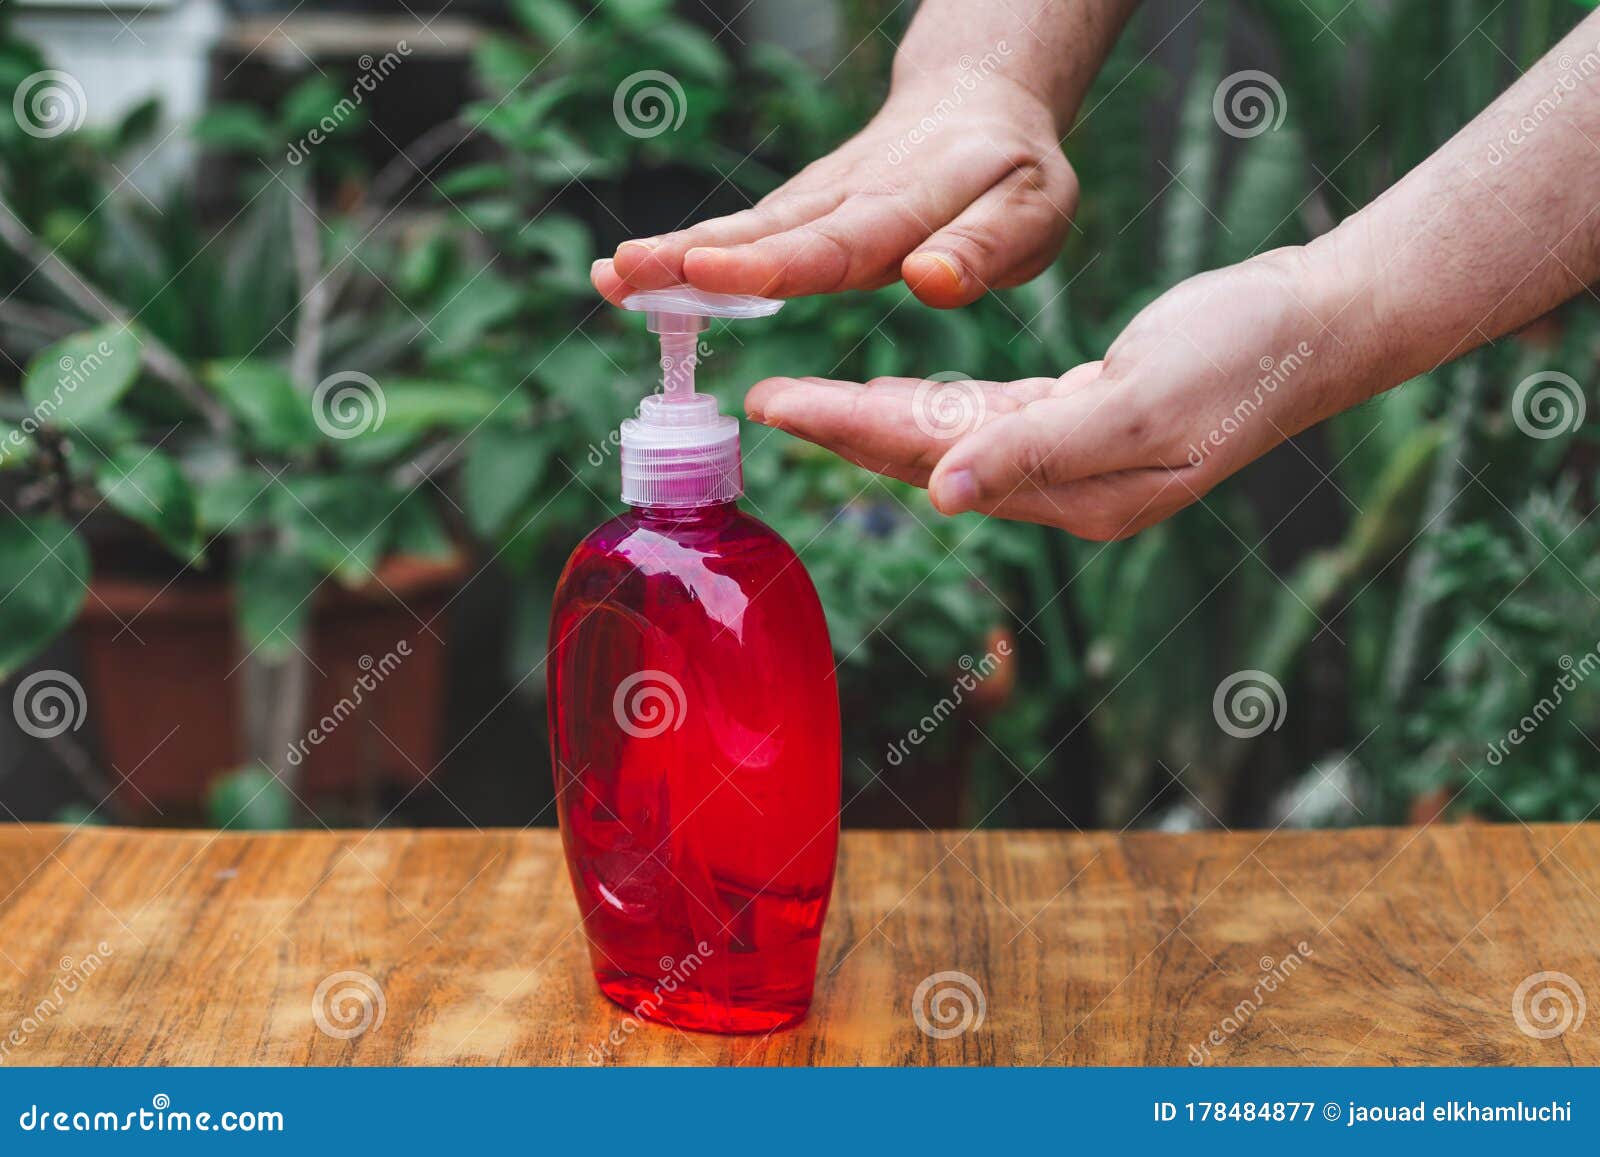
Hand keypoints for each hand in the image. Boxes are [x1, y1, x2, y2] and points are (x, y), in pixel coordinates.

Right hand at [592, 74, 1075, 308]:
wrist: (977, 104)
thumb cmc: (1013, 174)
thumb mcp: (1033, 211)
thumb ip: (983, 249)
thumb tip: (928, 282)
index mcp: (913, 198)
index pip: (841, 239)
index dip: (777, 263)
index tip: (712, 274)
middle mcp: (851, 194)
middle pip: (770, 232)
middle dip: (696, 258)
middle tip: (627, 273)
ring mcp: (817, 198)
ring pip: (744, 229)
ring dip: (675, 255)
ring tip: (610, 276)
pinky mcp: (797, 207)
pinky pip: (741, 233)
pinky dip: (686, 254)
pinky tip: (627, 275)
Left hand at [745, 243, 1378, 539]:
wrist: (1316, 327)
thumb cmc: (1242, 359)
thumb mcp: (1141, 403)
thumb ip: (1040, 449)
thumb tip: (944, 493)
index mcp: (1076, 496)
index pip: (936, 464)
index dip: (850, 433)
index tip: (778, 407)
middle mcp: (1067, 489)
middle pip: (931, 458)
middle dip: (844, 429)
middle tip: (765, 402)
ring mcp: (1076, 458)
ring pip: (954, 437)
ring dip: (879, 418)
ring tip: (808, 402)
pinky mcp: (1086, 418)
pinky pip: (992, 418)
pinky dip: (939, 407)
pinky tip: (896, 399)